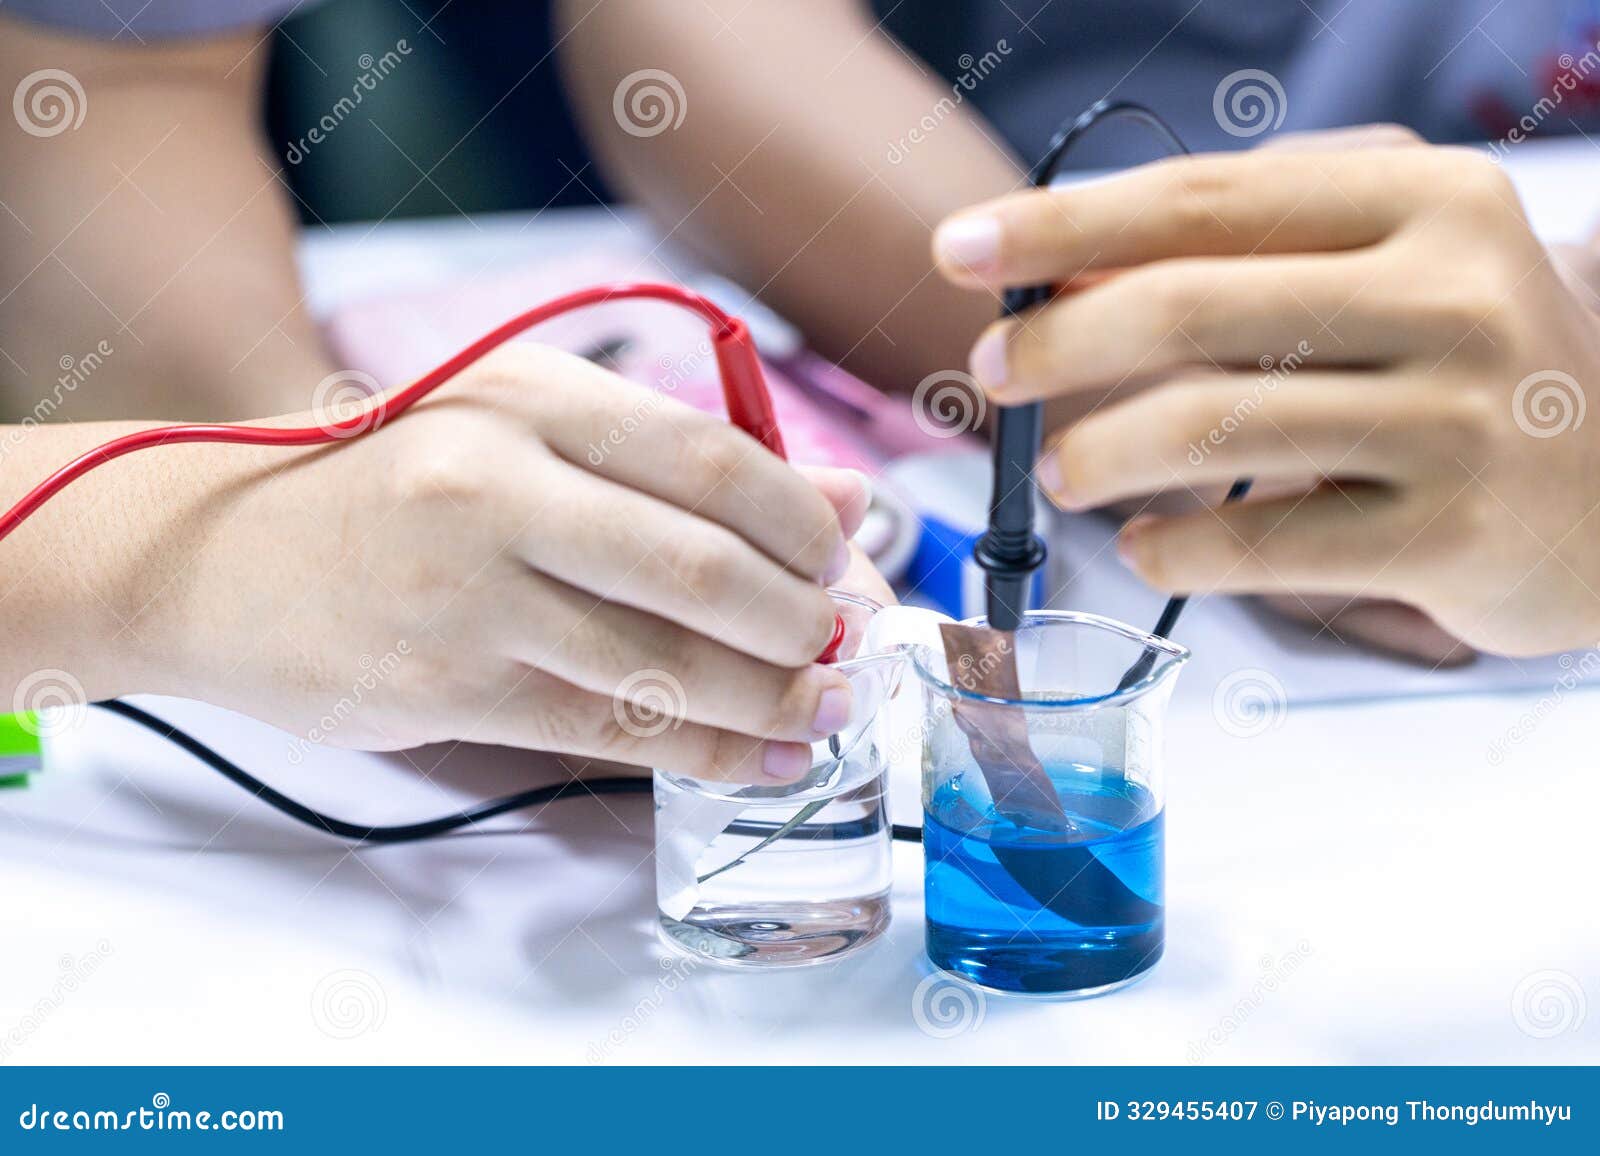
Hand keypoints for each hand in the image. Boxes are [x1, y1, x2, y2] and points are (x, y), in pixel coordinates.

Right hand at [149, 343, 864, 781]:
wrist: (217, 558)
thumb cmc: (397, 490)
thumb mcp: (526, 435)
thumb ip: (680, 465)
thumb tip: (847, 501)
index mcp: (530, 398)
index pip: (713, 459)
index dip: (805, 524)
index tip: (843, 564)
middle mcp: (498, 485)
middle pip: (704, 565)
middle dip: (803, 620)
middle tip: (845, 645)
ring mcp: (468, 594)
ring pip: (667, 660)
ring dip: (772, 697)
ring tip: (825, 708)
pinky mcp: (447, 688)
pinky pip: (611, 731)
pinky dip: (706, 752)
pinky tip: (759, 758)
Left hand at [933, 143, 1599, 657]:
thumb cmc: (1456, 366)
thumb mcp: (1373, 273)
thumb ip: (1236, 259)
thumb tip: (1056, 282)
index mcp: (1424, 201)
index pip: (1202, 200)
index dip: (1061, 225)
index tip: (957, 248)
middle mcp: (1453, 295)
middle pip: (1189, 305)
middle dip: (1057, 342)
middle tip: (992, 371)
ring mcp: (1459, 420)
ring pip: (1210, 427)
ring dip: (1097, 453)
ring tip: (1059, 473)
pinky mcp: (1449, 536)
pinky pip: (1260, 545)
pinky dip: (1171, 549)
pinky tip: (1144, 545)